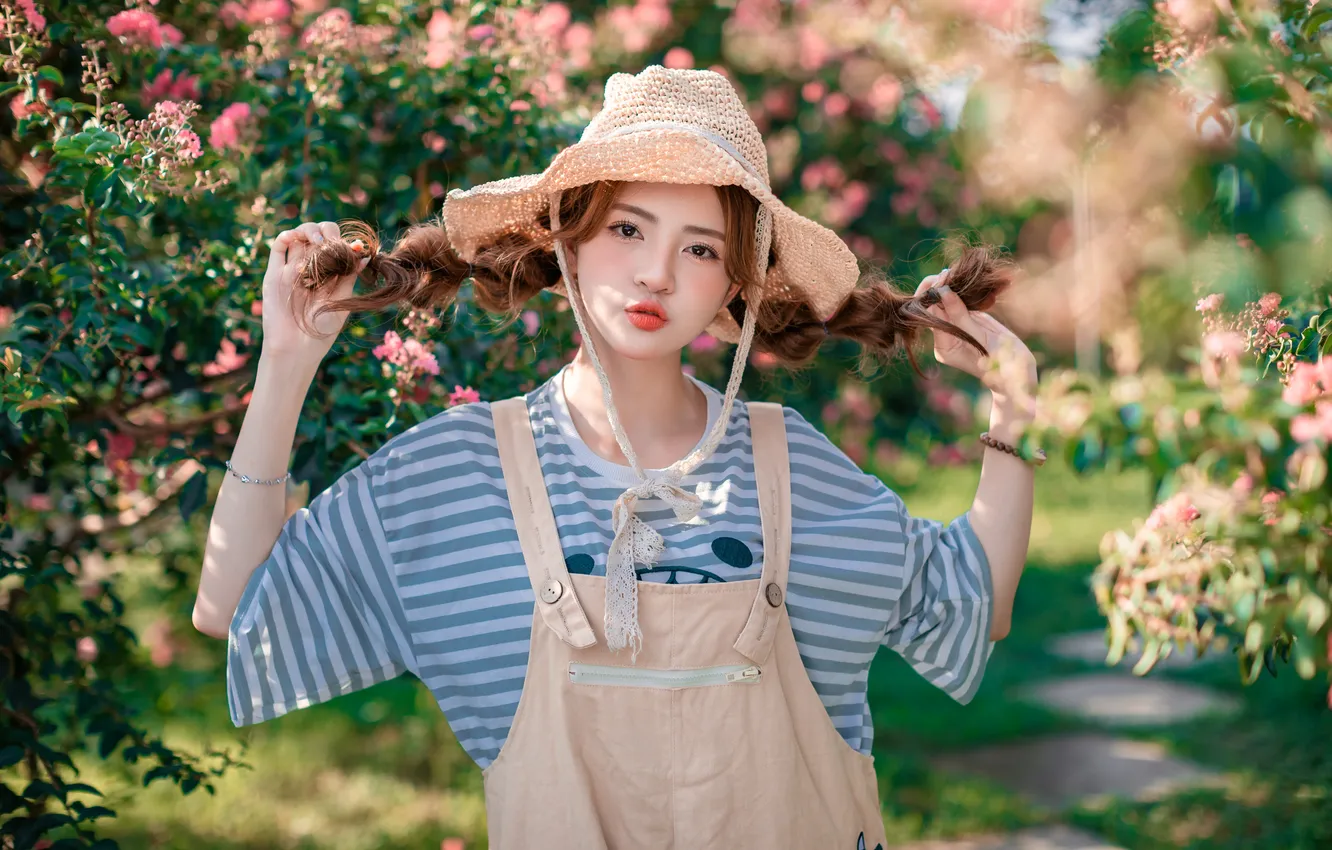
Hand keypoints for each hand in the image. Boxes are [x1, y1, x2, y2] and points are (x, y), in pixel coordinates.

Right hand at [260, 221, 366, 361]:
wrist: (296, 347)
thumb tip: (364, 252)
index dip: (344, 241)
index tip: (355, 247)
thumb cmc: (323, 329)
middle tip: (331, 242)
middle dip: (326, 231)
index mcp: (330, 274)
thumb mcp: (342, 301)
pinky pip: (278, 247)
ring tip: (318, 242)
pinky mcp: (275, 273)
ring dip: (308, 231)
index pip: (337, 246)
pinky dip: (286, 236)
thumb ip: (349, 276)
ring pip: (298, 237)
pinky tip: (296, 238)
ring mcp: (292, 269)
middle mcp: (312, 268)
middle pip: (317, 236)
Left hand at [915, 267, 1036, 396]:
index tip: (943, 277)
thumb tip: (943, 292)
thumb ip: (961, 316)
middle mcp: (945, 340)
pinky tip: (966, 282)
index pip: (931, 317)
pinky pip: (959, 307)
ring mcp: (955, 332)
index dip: (934, 296)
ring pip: (946, 306)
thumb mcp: (983, 337)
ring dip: (950, 288)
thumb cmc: (1004, 364)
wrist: (1020, 376)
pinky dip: (962, 294)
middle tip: (949, 272)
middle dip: (939, 289)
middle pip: (935, 310)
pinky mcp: (967, 325)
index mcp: (944, 348)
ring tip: (957, 273)